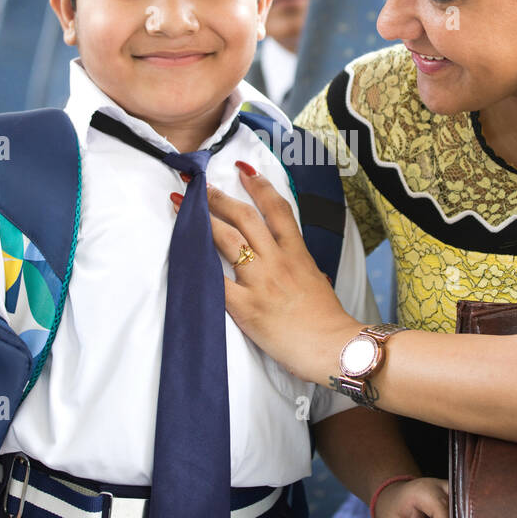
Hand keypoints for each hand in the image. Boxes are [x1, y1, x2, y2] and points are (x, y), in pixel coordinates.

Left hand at [203, 163, 360, 383]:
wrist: (335, 347)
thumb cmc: (327, 320)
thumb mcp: (317, 280)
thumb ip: (299, 264)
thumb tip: (286, 260)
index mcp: (297, 253)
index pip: (277, 209)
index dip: (260, 185)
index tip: (244, 170)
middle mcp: (277, 261)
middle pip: (245, 218)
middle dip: (218, 197)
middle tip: (199, 184)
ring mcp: (260, 282)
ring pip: (226, 240)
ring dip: (201, 219)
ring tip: (182, 205)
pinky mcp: (245, 307)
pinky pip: (214, 283)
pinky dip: (196, 267)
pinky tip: (181, 253)